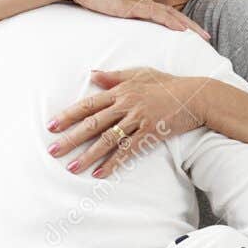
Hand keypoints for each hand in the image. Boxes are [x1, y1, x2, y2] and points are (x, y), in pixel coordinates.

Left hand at [48, 68, 208, 176]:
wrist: (196, 96)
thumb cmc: (168, 84)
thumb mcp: (140, 73)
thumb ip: (115, 76)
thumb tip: (92, 75)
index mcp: (120, 90)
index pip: (88, 104)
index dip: (68, 115)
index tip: (52, 126)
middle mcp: (126, 105)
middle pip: (93, 123)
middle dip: (71, 138)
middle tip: (52, 151)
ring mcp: (138, 119)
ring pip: (107, 139)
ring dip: (88, 155)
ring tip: (72, 167)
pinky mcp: (150, 133)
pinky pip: (128, 150)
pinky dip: (113, 162)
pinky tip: (100, 173)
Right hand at [58, 0, 209, 39]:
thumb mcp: (107, 9)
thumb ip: (116, 16)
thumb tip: (120, 27)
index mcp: (138, 2)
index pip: (165, 14)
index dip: (181, 23)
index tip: (193, 33)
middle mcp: (143, 1)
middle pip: (173, 14)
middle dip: (192, 25)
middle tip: (207, 36)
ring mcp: (138, 2)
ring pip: (169, 15)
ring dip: (188, 25)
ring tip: (201, 35)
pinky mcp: (131, 6)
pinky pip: (156, 14)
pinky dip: (171, 22)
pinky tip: (181, 29)